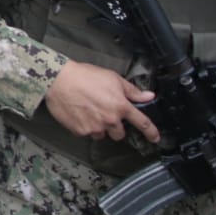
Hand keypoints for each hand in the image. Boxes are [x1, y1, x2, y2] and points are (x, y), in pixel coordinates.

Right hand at [43, 60, 158, 142]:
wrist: (59, 80)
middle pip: (119, 134)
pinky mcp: (81, 131)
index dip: (151, 132)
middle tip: (104, 114)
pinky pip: (87, 133)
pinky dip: (84, 126)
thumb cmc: (85, 76)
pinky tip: (78, 114)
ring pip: (102, 134)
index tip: (155, 138)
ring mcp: (95, 127)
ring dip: (99, 127)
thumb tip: (149, 96)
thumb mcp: (112, 78)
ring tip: (88, 112)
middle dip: (114, 127)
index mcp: (121, 106)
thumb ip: (132, 90)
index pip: (142, 123)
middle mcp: (110, 120)